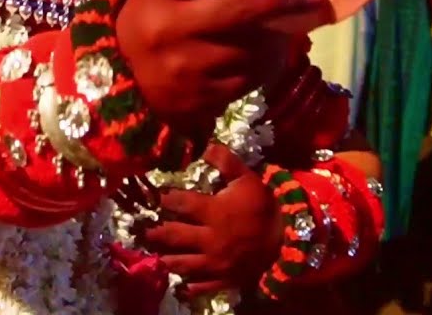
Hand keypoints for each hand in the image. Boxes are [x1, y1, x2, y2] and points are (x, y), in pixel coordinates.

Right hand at [116, 0, 322, 134]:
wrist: (124, 86)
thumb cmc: (152, 24)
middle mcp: (166, 28)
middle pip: (238, 6)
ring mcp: (184, 66)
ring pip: (252, 46)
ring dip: (282, 35)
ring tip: (297, 25)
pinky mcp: (200, 96)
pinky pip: (250, 76)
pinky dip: (270, 63)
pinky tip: (276, 54)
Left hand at [139, 144, 281, 294]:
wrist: (288, 238)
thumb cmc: (263, 206)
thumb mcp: (248, 178)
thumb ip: (226, 161)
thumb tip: (206, 147)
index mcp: (214, 212)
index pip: (179, 203)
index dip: (164, 199)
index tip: (155, 197)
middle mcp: (210, 239)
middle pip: (173, 235)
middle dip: (155, 232)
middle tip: (143, 230)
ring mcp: (215, 263)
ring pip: (181, 263)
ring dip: (165, 259)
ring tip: (154, 255)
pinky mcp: (224, 279)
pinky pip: (200, 286)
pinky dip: (187, 285)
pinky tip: (178, 282)